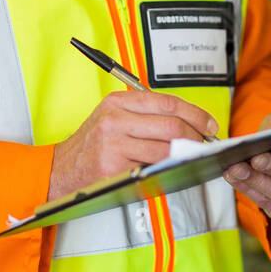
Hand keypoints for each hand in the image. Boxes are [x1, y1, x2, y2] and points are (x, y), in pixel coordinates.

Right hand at [48, 90, 218, 199]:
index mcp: (118, 102)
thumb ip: (144, 115)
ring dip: (185, 155)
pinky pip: (152, 168)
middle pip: (171, 124)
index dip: (195, 113)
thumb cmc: (92, 146)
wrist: (61, 170)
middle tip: (204, 144)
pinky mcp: (114, 167)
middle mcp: (115, 119)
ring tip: (192, 157)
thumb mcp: (113, 118)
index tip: (209, 124)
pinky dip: (168, 169)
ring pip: (165, 148)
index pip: (167, 102)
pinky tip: (173, 169)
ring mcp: (114, 143)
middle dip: (195, 136)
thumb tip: (187, 122)